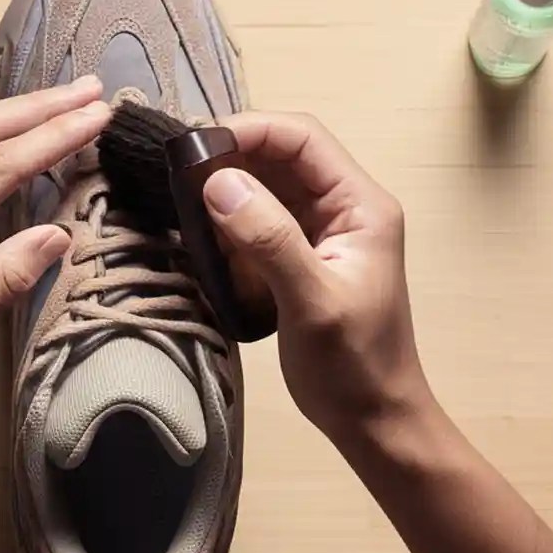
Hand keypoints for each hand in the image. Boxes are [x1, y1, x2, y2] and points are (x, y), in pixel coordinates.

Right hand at [202, 112, 428, 435]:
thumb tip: (218, 182)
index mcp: (360, 206)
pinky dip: (229, 223)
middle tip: (177, 173)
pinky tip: (201, 236)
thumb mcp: (313, 302)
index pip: (303, 139)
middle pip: (282, 157)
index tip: (195, 145)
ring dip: (227, 190)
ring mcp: (321, 233)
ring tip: (181, 200)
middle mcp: (343, 209)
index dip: (251, 130)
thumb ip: (269, 239)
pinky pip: (259, 222)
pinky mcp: (299, 258)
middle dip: (232, 157)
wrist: (374, 422)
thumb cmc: (354, 364)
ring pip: (267, 188)